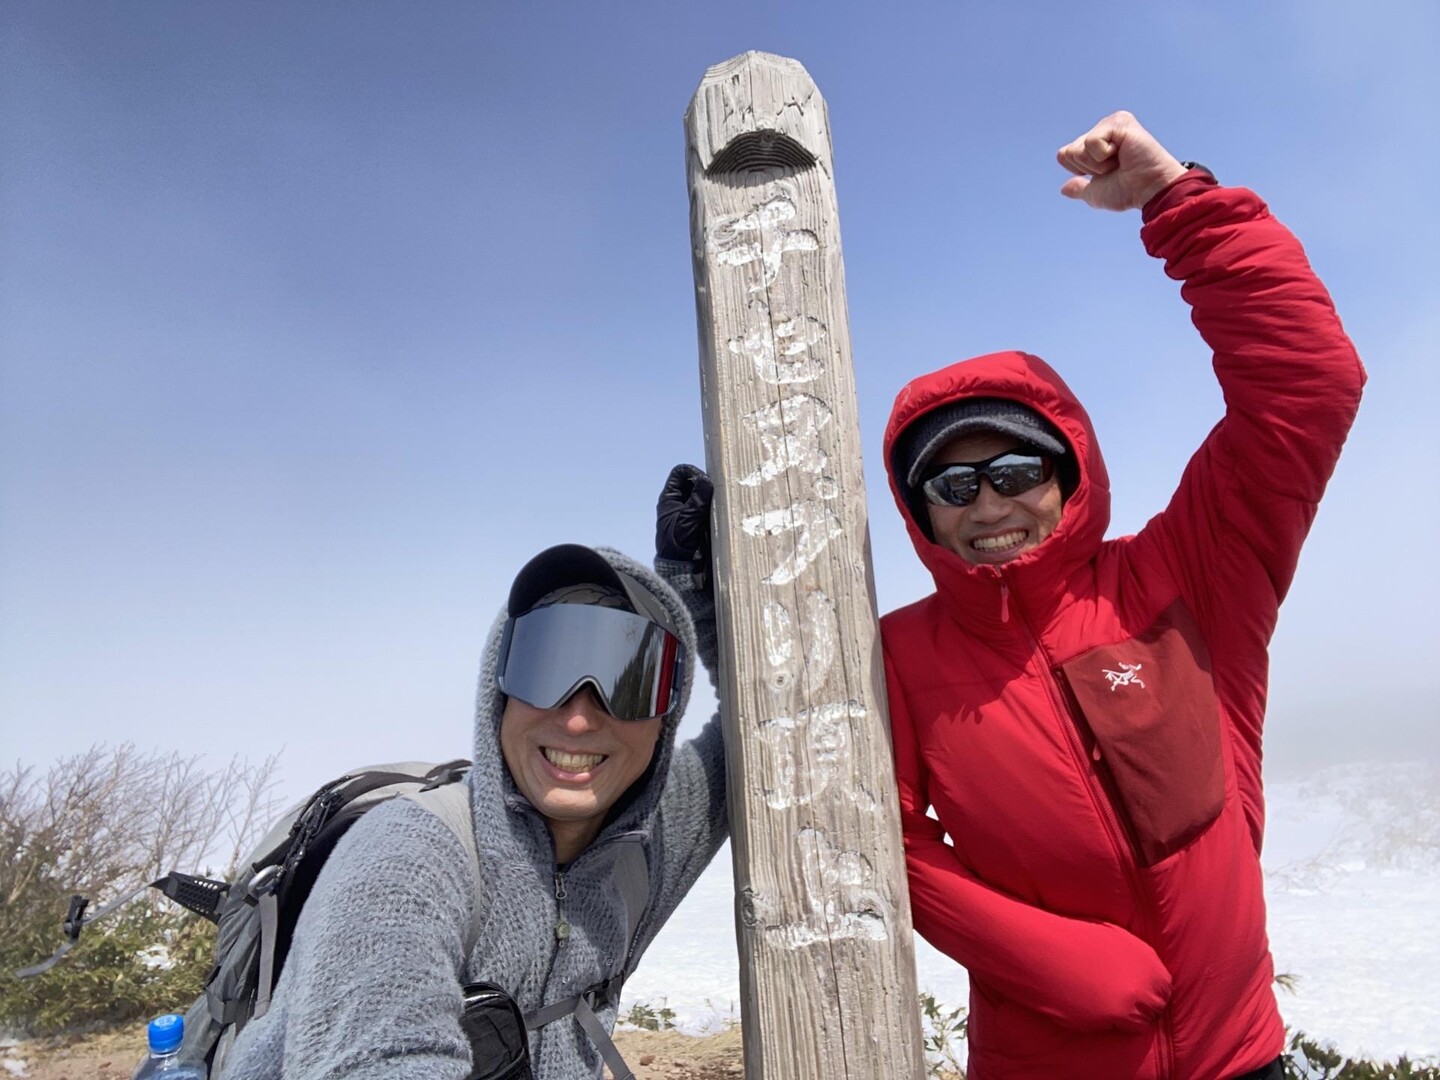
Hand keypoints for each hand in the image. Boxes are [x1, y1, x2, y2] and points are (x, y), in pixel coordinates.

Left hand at [655, 464, 713, 570]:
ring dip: (711, 496)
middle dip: (705, 484)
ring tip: (720, 503)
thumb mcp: (688, 518)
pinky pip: (706, 506)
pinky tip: (720, 512)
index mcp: (669, 498)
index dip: (692, 472)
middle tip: (716, 492)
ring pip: (701, 494)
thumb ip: (698, 498)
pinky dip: (713, 506)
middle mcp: (678, 501)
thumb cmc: (678, 542)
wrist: (680, 566)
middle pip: (693, 481)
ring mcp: (688, 510)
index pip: (679, 473)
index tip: (705, 481)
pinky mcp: (697, 520)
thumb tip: (706, 480)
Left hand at [1057, 111, 1186, 211]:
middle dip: (1089, 168)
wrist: (1150, 190)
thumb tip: (1064, 189)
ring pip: (1079, 148)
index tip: (1105, 173)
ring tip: (1120, 161)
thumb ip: (1079, 188)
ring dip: (1098, 163)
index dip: (1079, 170)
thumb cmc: (1129, 191)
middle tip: (1115, 168)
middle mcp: (1103, 129)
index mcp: (1097, 144)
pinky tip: (1123, 153)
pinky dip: (1104, 155)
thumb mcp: (1096, 193)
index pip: (1065, 154)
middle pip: (1069, 152)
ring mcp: (1111, 123)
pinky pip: (1092, 141)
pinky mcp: (1120, 121)